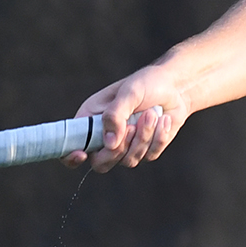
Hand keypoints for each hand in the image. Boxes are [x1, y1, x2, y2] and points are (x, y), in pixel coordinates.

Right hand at [62, 67, 190, 171]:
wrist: (175, 87)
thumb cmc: (147, 83)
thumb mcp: (129, 92)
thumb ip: (115, 115)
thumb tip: (109, 143)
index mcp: (91, 119)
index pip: (70, 145)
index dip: (70, 156)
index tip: (81, 154)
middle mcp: (104, 136)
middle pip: (100, 163)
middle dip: (118, 149)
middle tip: (131, 126)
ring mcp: (125, 147)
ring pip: (128, 160)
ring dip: (143, 137)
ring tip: (151, 113)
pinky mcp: (145, 151)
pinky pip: (149, 156)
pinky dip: (158, 138)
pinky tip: (162, 120)